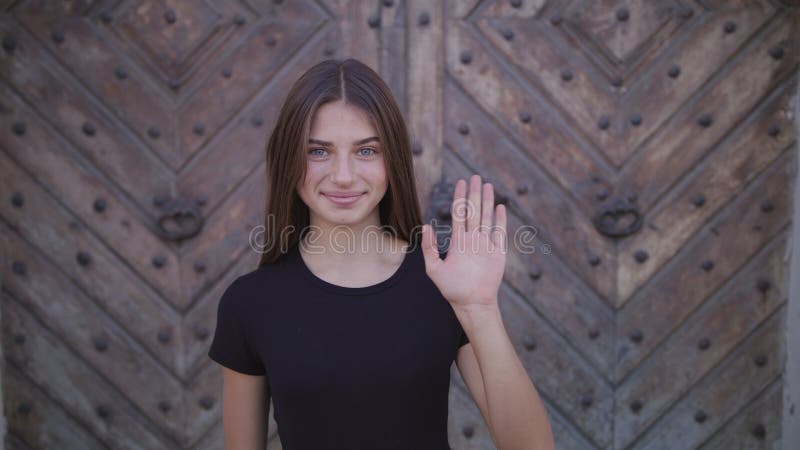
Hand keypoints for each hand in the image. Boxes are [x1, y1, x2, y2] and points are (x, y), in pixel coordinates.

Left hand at [421, 174, 506, 309]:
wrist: (472, 303)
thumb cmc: (452, 289)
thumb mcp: (434, 268)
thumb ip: (429, 247)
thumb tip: (426, 226)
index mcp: (458, 241)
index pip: (458, 214)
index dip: (459, 197)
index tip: (460, 182)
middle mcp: (472, 240)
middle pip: (473, 211)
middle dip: (474, 194)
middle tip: (475, 177)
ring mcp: (485, 245)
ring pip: (486, 217)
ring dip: (487, 201)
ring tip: (488, 185)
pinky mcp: (497, 252)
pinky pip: (499, 233)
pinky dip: (500, 220)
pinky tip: (500, 207)